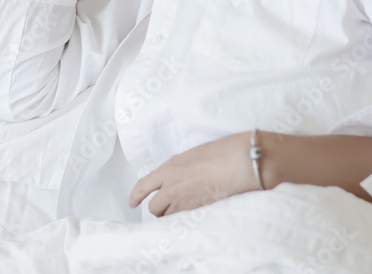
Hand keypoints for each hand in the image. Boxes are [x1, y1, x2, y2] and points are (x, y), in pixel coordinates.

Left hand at [128, 131, 258, 216]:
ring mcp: (185, 202)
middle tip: (164, 207)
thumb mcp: (190, 155)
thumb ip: (177, 168)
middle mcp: (171, 188)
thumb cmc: (219, 152)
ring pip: (168, 217)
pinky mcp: (198, 212)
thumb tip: (175, 176)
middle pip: (154, 208)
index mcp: (168, 169)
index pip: (143, 186)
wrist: (239, 162)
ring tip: (180, 211)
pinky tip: (191, 215)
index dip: (135, 196)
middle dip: (157, 209)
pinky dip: (184, 219)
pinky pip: (184, 220)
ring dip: (170, 215)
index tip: (132, 202)